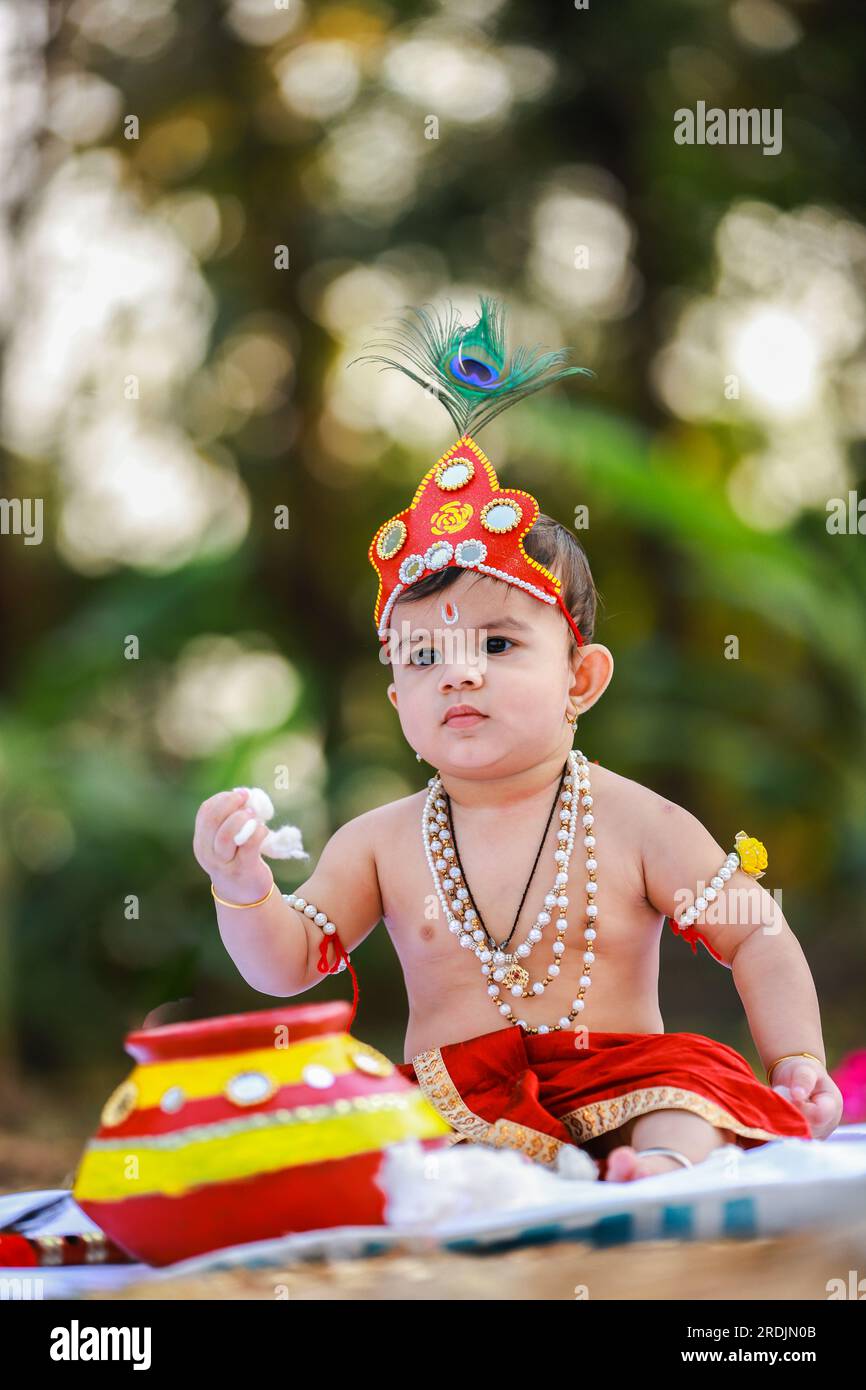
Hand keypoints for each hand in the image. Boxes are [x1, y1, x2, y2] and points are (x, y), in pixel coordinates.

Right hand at [193, 789, 273, 905]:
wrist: (242, 895)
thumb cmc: (235, 860)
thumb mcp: (223, 842)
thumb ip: (228, 820)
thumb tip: (243, 794)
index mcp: (201, 842)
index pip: (205, 812)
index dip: (222, 798)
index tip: (239, 794)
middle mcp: (208, 853)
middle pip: (212, 820)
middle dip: (230, 803)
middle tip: (246, 798)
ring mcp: (224, 863)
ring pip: (226, 835)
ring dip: (242, 819)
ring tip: (254, 815)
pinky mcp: (243, 869)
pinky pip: (249, 845)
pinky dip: (258, 832)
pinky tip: (264, 830)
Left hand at [771, 1057, 842, 1138]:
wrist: (799, 1079)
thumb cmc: (802, 1072)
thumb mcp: (804, 1070)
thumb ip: (803, 1080)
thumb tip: (797, 1095)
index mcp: (833, 1104)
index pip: (818, 1116)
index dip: (800, 1109)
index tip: (786, 1097)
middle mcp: (830, 1123)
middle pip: (809, 1130)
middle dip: (791, 1118)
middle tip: (778, 1104)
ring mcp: (821, 1133)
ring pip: (801, 1137)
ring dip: (787, 1126)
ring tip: (779, 1109)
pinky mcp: (809, 1138)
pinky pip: (796, 1139)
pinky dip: (785, 1131)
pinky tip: (779, 1119)